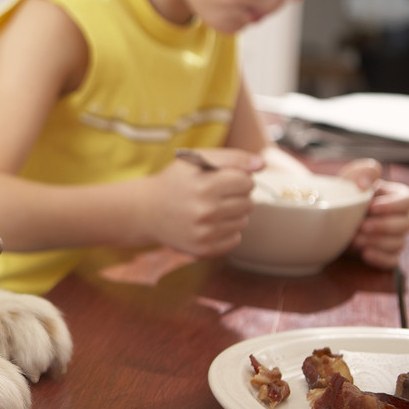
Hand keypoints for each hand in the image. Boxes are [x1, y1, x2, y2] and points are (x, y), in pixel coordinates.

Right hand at [144, 148, 262, 257]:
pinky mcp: (203, 250)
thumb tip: (261, 165)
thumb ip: (232, 157)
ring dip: (233, 214)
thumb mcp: (197, 160)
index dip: (237, 178)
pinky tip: (209, 224)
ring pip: (244, 221)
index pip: (246, 182)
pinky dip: (226, 231)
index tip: (222, 180)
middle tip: (214, 195)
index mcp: (204, 185)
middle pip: (249, 202)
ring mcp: (204, 234)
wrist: (147, 211)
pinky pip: (235, 239)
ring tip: (210, 209)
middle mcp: (204, 211)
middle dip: (236, 197)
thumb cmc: (177, 181)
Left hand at [338, 159, 408, 268]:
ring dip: (376, 242)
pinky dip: (380, 258)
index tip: (372, 207)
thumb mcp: (350, 179)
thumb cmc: (345, 195)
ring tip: (354, 239)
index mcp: (396, 196)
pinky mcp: (386, 254)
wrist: (328, 218)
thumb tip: (365, 183)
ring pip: (399, 243)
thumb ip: (363, 172)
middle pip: (407, 224)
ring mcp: (395, 237)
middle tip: (360, 226)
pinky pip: (392, 261)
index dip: (394, 205)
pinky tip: (365, 254)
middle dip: (382, 226)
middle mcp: (400, 217)